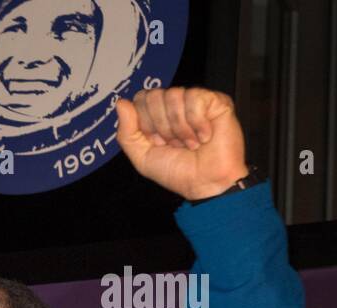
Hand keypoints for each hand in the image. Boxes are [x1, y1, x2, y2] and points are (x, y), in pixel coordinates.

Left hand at [116, 87, 248, 200]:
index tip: (157, 142)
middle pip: (154, 95)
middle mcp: (175, 105)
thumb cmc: (178, 172)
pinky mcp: (216, 100)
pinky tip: (205, 136)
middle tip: (174, 143)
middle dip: (161, 126)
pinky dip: (197, 123)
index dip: (145, 122)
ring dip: (179, 128)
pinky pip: (195, 98)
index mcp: (157, 115)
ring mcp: (196, 100)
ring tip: (190, 143)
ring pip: (173, 95)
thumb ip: (127, 132)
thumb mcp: (142, 157)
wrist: (206, 183)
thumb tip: (121, 103)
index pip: (141, 99)